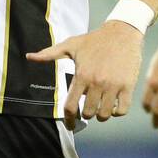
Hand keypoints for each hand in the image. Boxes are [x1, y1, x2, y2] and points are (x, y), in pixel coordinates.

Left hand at [27, 20, 143, 129]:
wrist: (122, 32)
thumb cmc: (94, 39)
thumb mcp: (71, 45)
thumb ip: (49, 54)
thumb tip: (29, 57)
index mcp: (81, 75)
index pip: (71, 106)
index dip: (69, 120)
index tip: (71, 125)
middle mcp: (96, 82)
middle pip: (88, 113)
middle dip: (87, 114)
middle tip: (89, 109)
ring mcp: (113, 85)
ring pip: (105, 114)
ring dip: (101, 115)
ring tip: (101, 108)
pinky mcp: (128, 86)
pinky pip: (122, 110)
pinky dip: (117, 112)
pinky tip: (114, 106)